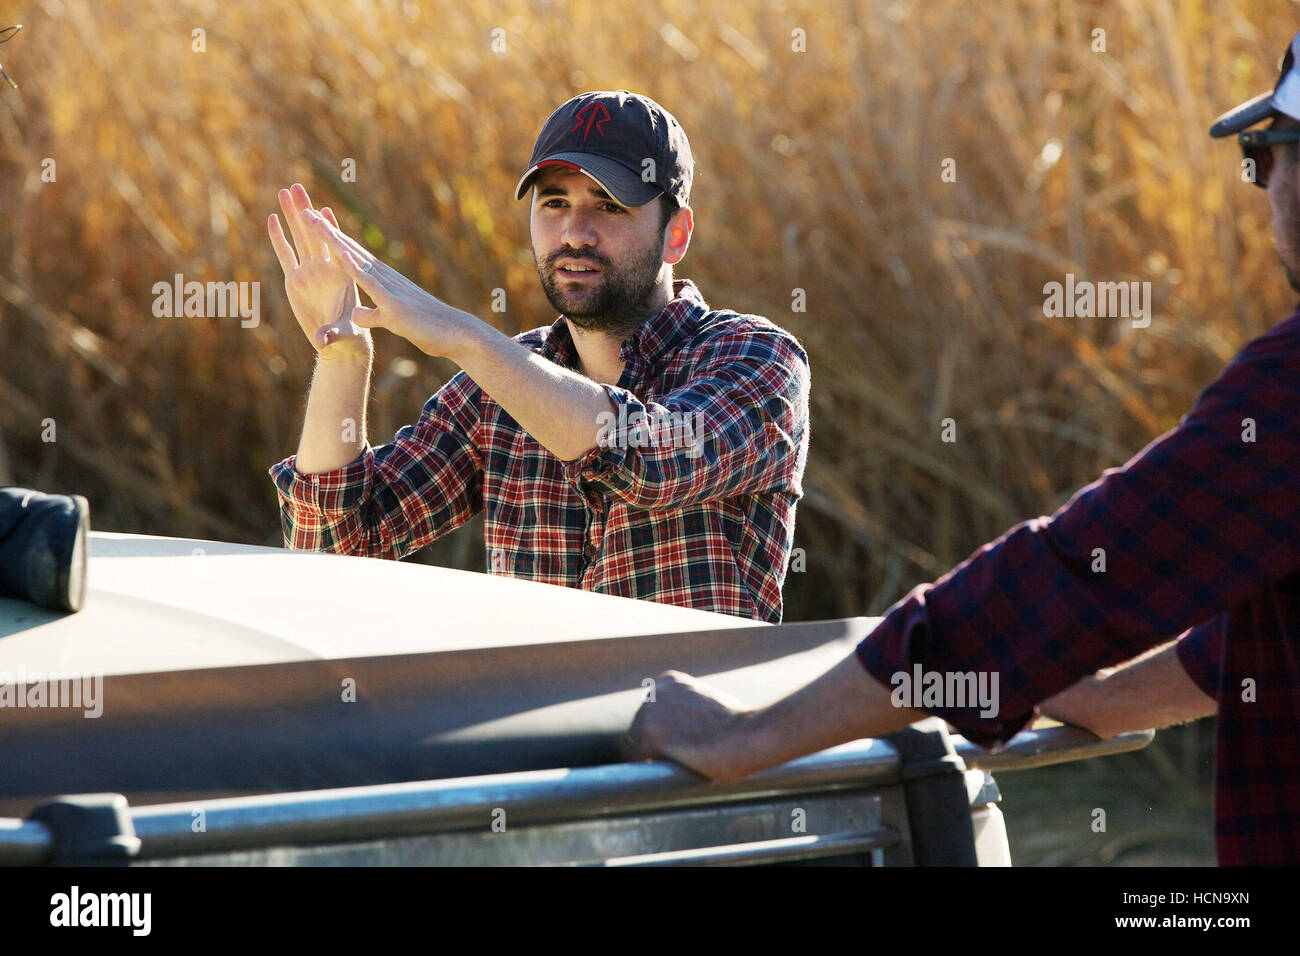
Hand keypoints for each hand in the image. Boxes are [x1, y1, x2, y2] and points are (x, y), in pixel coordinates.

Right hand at [268, 183, 370, 363]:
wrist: (340, 339)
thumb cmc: (348, 334)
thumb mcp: (341, 334)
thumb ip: (330, 335)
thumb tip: (321, 341)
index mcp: (342, 276)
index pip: (336, 249)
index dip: (330, 230)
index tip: (324, 212)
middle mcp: (325, 269)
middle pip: (314, 234)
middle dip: (306, 211)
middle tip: (297, 187)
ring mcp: (309, 271)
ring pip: (299, 238)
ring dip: (293, 215)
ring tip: (285, 191)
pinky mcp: (295, 279)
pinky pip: (286, 254)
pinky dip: (279, 237)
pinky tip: (273, 218)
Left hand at [301, 208, 472, 358]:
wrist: (455, 334)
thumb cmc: (427, 328)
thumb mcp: (392, 321)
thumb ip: (373, 315)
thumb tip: (358, 314)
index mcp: (381, 280)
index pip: (351, 255)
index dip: (332, 239)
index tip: (314, 223)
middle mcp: (383, 277)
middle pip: (348, 249)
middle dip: (325, 230)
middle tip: (304, 208)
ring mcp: (388, 287)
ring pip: (355, 259)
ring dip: (333, 240)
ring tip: (314, 220)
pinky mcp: (393, 304)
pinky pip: (370, 284)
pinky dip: (355, 269)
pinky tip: (340, 254)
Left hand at [623, 671, 758, 782]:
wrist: (747, 735)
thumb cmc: (738, 725)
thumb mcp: (708, 702)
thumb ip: (687, 708)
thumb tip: (679, 726)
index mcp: (669, 682)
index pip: (651, 713)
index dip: (664, 733)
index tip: (680, 744)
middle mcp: (655, 692)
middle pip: (639, 727)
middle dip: (655, 745)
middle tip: (681, 758)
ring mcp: (649, 712)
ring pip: (636, 745)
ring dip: (652, 758)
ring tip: (681, 765)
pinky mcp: (649, 734)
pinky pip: (638, 760)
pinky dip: (650, 769)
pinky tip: (673, 770)